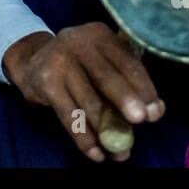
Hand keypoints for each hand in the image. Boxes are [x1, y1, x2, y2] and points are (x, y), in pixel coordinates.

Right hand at [2, 23, 162, 162]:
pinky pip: (69, 116)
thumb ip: (126, 80)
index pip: (127, 61)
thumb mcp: (101, 60)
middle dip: (126, 100)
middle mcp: (78, 42)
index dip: (144, 87)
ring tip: (120, 153)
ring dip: (106, 131)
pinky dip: (84, 138)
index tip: (156, 112)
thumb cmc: (79, 64)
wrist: (32, 62)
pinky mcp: (46, 83)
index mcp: (100, 34)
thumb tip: (154, 110)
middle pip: (106, 77)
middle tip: (141, 120)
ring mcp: (59, 61)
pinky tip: (96, 153)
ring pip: (88, 101)